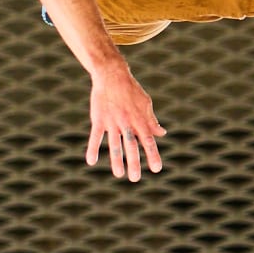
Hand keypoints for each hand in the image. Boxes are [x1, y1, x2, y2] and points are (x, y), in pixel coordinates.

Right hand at [86, 60, 165, 180]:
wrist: (111, 74)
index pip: (148, 141)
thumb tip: (162, 133)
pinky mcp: (99, 119)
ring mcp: (112, 121)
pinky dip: (92, 148)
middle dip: (134, 162)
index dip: (153, 155)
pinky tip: (91, 161)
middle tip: (135, 178)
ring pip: (114, 143)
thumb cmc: (131, 89)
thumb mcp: (145, 103)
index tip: (156, 168)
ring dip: (116, 160)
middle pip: (131, 145)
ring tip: (119, 174)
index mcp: (140, 120)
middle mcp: (127, 122)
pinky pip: (95, 136)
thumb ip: (152, 120)